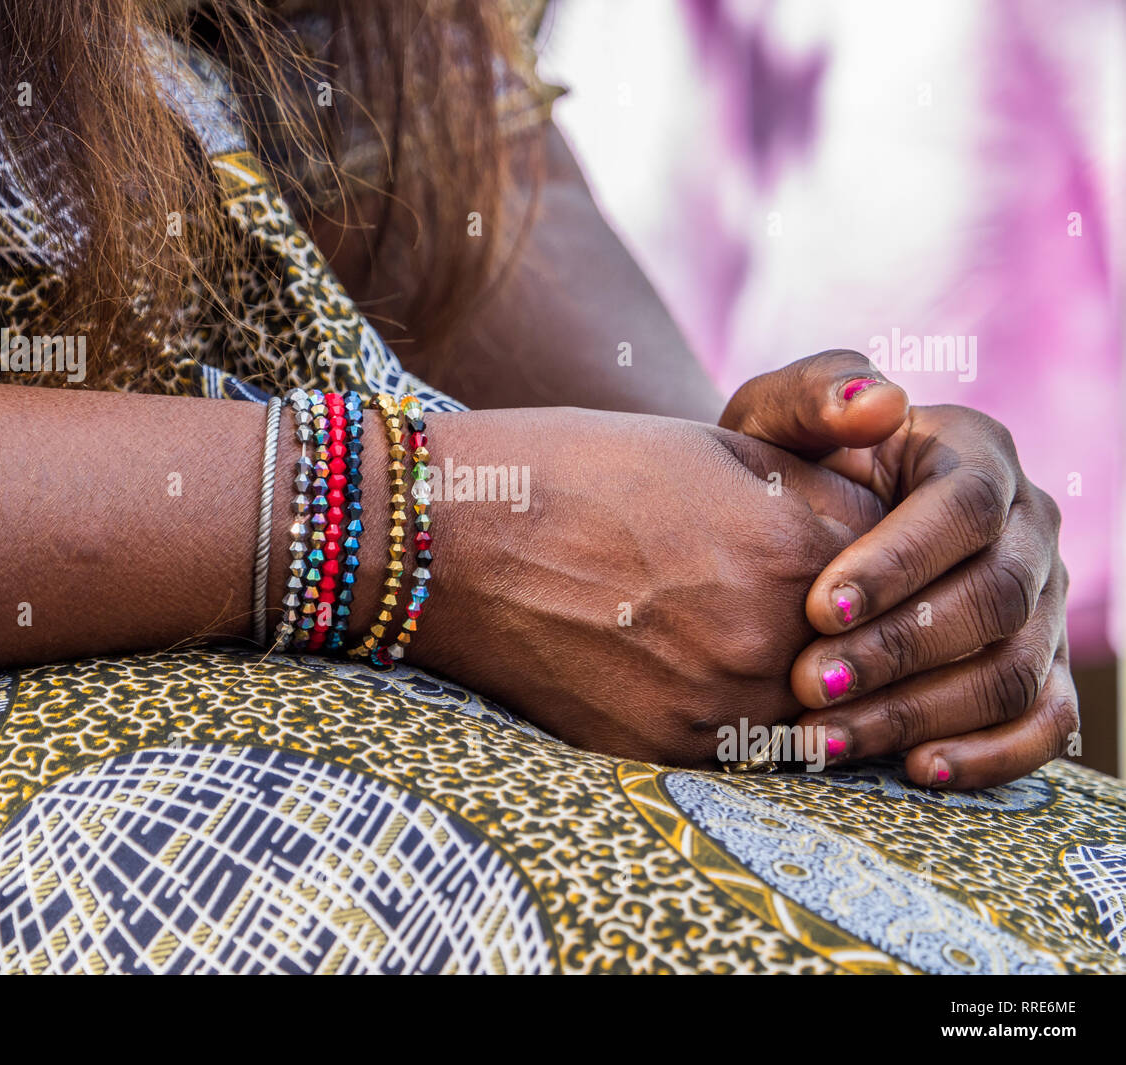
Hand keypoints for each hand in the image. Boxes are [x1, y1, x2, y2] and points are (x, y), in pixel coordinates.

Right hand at [409, 406, 884, 764]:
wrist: (459, 536)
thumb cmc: (584, 471)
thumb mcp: (718, 446)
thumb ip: (823, 487)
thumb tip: (885, 523)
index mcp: (794, 547)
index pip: (902, 574)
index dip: (879, 560)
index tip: (848, 552)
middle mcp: (772, 636)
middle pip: (869, 655)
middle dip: (852, 627)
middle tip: (812, 601)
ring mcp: (720, 704)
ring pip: (816, 711)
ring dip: (804, 679)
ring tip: (744, 630)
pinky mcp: (669, 750)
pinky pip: (746, 746)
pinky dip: (742, 713)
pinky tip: (695, 663)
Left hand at [721, 351, 1075, 787]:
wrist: (798, 523)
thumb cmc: (787, 467)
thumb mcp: (778, 419)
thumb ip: (815, 393)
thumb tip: (881, 402)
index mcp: (976, 456)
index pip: (962, 509)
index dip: (898, 562)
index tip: (819, 608)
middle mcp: (1026, 529)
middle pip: (992, 598)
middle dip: (896, 650)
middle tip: (806, 686)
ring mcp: (1042, 605)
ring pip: (1012, 670)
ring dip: (919, 711)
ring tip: (824, 740)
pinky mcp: (1042, 670)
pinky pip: (1046, 722)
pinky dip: (993, 755)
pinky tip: (916, 769)